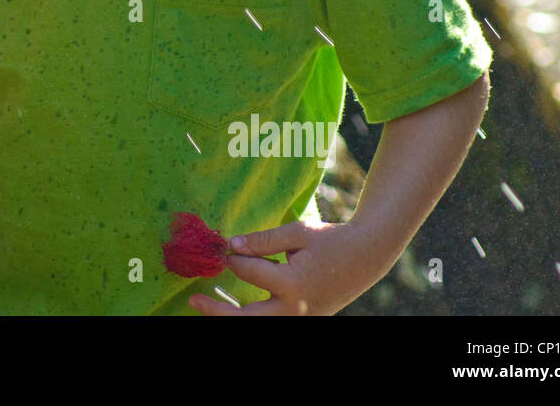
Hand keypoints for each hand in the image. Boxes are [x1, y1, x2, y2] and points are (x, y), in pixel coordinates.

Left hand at [189, 220, 386, 315]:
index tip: (225, 247)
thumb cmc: (331, 240)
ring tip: (206, 305)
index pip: (248, 271)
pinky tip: (234, 308)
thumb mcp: (296, 232)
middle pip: (245, 318)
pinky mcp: (304, 322)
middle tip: (192, 298)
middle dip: (216, 310)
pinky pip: (271, 322)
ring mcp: (300, 320)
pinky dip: (251, 316)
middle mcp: (295, 310)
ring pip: (257, 325)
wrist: (367, 257)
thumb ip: (262, 241)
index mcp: (293, 284)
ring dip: (231, 316)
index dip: (232, 257)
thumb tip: (231, 245)